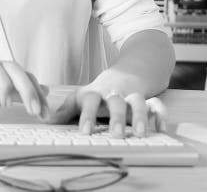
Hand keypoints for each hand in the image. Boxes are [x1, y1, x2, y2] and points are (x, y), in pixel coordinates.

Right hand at [0, 57, 49, 116]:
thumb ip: (21, 92)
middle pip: (14, 68)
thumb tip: (46, 90)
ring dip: (3, 84)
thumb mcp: (0, 94)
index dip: (38, 94)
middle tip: (34, 110)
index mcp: (4, 72)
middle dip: (26, 89)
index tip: (45, 115)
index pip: (27, 77)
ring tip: (6, 105)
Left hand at [48, 75, 167, 137]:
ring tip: (140, 134)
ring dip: (140, 117)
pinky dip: (161, 115)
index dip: (86, 116)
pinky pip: (158, 104)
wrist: (127, 72)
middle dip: (116, 118)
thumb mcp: (80, 97)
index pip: (89, 102)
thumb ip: (66, 111)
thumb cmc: (98, 91)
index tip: (84, 132)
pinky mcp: (149, 98)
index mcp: (95, 93)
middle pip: (116, 103)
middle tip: (116, 135)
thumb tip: (45, 121)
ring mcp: (132, 95)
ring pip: (138, 103)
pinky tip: (161, 128)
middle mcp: (114, 93)